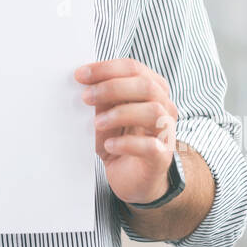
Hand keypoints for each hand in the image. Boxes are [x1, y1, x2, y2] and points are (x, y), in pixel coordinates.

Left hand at [76, 58, 177, 205]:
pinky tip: (110, 145)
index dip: (105, 69)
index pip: (133, 68)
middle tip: (85, 97)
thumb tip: (84, 80)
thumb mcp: (105, 114)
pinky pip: (150, 146)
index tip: (80, 75)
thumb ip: (101, 97)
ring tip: (97, 123)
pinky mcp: (162, 157)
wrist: (132, 178)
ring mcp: (166, 132)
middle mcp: (165, 107)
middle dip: (111, 88)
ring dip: (120, 114)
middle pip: (146, 85)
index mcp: (152, 89)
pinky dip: (126, 144)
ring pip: (153, 111)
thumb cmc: (119, 140)